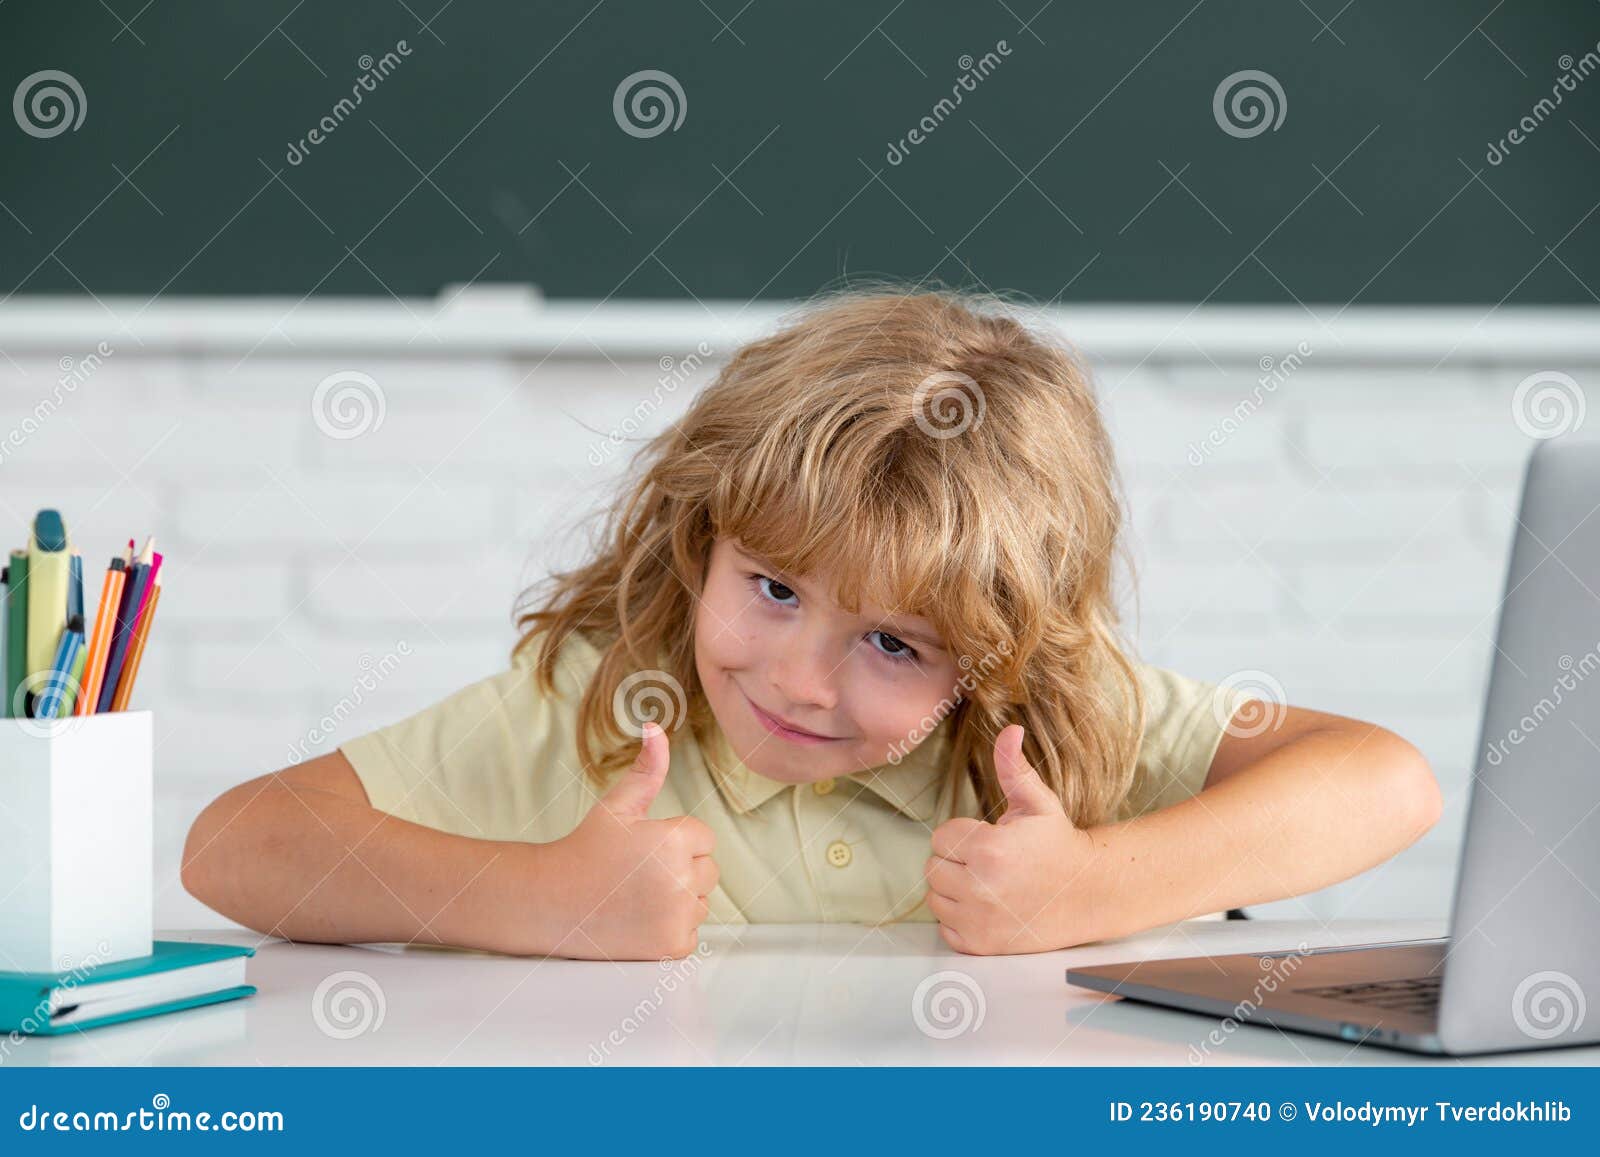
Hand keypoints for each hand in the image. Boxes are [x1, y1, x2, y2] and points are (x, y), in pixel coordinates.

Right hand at [530, 721, 718, 959]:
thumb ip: (647, 769)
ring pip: (701, 901)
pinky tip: (638, 920)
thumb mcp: (617, 805)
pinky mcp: (672, 947)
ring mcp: (678, 916)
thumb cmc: (586, 849)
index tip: (642, 848)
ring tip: (637, 896)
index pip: (704, 838)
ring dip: (678, 899)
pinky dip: (669, 928)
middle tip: (638, 873)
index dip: (674, 841)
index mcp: (676, 841)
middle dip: (681, 869)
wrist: (552, 903)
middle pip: (708, 870)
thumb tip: (657, 727)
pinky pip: (690, 931)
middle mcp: (682, 879)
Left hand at [924, 724, 1106, 954]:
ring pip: (935, 898)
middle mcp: (978, 887)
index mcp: (987, 850)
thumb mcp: (1038, 803)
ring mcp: (978, 920)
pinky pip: (946, 928)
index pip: (941, 838)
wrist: (1089, 894)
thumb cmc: (1059, 844)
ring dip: (954, 890)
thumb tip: (1008, 729)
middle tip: (986, 862)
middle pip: (933, 868)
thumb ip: (1013, 768)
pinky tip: (986, 907)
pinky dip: (960, 920)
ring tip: (986, 883)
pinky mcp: (980, 945)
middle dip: (955, 861)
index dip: (963, 835)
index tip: (988, 839)